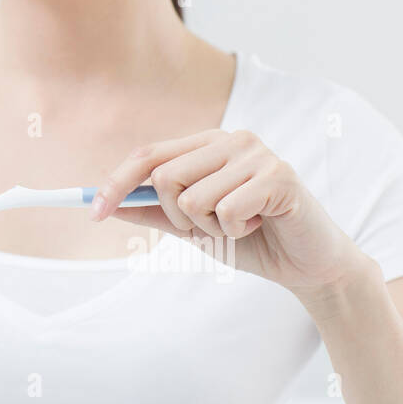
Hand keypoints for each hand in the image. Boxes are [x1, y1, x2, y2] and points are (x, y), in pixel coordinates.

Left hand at [92, 128, 370, 295]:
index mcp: (207, 144)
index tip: (93, 213)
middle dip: (176, 217)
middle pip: (164, 176)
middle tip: (209, 227)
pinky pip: (226, 211)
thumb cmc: (252, 239)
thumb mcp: (193, 227)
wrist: (308, 264)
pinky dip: (235, 232)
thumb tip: (107, 205)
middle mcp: (230, 139)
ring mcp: (256, 153)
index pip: (147, 155)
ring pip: (192, 198)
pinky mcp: (278, 175)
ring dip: (209, 228)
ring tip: (239, 226)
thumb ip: (154, 212)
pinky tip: (260, 226)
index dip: (116, 183)